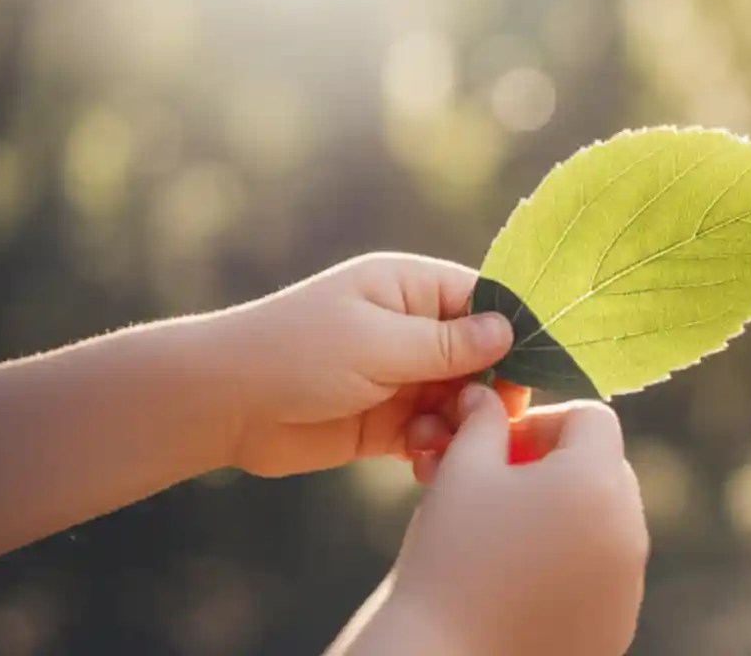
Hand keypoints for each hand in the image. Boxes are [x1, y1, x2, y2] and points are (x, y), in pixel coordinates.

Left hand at [200, 253, 527, 476]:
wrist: (224, 403)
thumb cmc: (297, 353)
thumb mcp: (379, 342)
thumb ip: (448, 344)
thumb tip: (510, 331)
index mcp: (411, 288)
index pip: (485, 302)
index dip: (512, 334)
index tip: (527, 372)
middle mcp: (413, 329)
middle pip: (482, 358)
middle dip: (488, 390)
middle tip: (480, 420)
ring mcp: (402, 376)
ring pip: (462, 401)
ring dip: (459, 425)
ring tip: (431, 440)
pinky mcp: (388, 423)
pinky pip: (434, 435)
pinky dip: (437, 450)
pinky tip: (419, 462)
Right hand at [375, 385, 648, 655]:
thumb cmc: (449, 557)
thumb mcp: (461, 471)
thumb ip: (483, 422)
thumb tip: (485, 394)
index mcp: (596, 482)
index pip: (593, 418)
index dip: (546, 421)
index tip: (504, 446)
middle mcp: (628, 529)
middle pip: (606, 467)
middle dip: (558, 464)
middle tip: (503, 483)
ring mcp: (630, 582)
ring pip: (607, 519)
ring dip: (567, 511)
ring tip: (509, 531)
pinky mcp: (619, 623)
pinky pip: (607, 570)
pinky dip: (574, 560)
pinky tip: (523, 577)